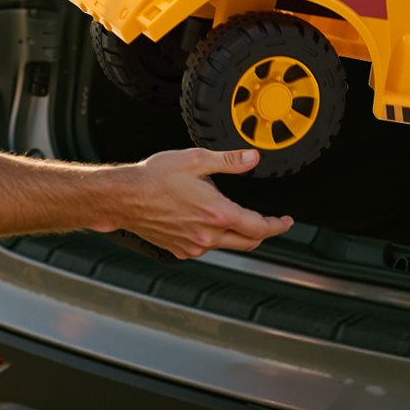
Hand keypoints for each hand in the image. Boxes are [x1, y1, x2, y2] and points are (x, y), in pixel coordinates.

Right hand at [102, 147, 292, 258]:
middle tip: (271, 223)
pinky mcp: (179, 250)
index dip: (277, 225)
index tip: (286, 221)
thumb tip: (252, 159)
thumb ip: (229, 161)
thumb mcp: (196, 160)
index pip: (259, 227)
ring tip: (230, 213)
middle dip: (263, 232)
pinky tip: (204, 221)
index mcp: (217, 214)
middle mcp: (207, 236)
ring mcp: (192, 246)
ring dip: (237, 234)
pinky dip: (214, 237)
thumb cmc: (155, 177)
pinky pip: (205, 248)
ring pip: (227, 245)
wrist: (124, 197)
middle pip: (248, 242)